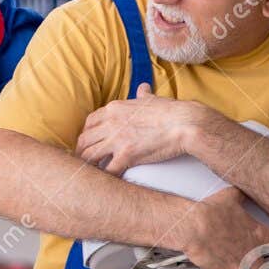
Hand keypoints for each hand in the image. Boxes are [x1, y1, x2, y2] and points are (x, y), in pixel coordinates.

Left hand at [76, 84, 204, 175]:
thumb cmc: (172, 111)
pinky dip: (105, 177)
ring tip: (91, 173)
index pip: (89, 122)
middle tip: (86, 161)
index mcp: (114, 108)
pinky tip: (106, 181)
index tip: (90, 143)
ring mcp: (117, 139)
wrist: (186, 123)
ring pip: (89, 155)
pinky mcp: (126, 155)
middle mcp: (111, 122)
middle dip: (82, 151)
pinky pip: (107, 170)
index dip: (87, 134)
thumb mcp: (152, 99)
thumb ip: (143, 95)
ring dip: (88, 165)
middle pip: (84, 139)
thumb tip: (143, 87)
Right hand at [173, 187, 268, 268]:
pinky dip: (219, 266)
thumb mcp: (231, 197)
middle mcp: (251, 255)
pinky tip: (213, 257)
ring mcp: (234, 266)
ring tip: (230, 255)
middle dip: (263, 261)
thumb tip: (242, 193)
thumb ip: (241, 198)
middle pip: (265, 265)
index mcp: (259, 236)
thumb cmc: (213, 212)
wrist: (192, 227)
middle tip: (259, 257)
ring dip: (239, 264)